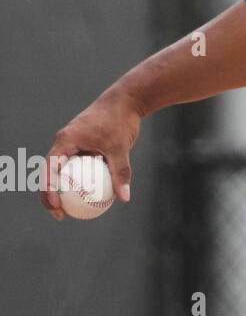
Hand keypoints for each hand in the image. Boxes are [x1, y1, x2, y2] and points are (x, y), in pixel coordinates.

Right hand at [42, 88, 140, 220]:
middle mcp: (64, 142)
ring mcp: (72, 143)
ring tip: (72, 210)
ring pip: (62, 170)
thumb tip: (124, 197)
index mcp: (65, 140)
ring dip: (64, 189)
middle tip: (61, 214)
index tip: (57, 206)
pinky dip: (79, 179)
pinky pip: (76, 166)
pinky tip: (90, 195)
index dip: (48, 190)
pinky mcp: (82, 145)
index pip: (49, 169)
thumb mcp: (120, 147)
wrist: (126, 100)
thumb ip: (120, 172)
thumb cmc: (120, 120)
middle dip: (51, 195)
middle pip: (50, 173)